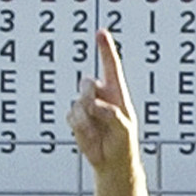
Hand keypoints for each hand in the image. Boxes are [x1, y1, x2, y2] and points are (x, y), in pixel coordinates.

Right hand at [67, 30, 137, 172]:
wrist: (110, 163)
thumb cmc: (123, 144)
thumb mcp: (124, 128)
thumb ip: (111, 113)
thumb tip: (93, 106)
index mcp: (116, 93)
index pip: (111, 66)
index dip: (105, 49)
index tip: (101, 32)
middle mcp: (100, 96)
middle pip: (87, 83)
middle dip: (90, 98)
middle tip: (97, 115)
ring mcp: (86, 107)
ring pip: (78, 103)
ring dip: (87, 121)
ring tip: (98, 134)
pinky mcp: (76, 118)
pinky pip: (72, 116)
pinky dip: (80, 128)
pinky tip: (90, 137)